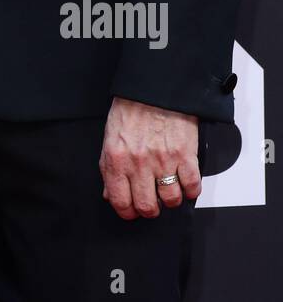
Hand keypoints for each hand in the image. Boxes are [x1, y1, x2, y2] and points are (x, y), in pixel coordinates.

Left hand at [99, 96, 199, 219]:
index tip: (132, 211)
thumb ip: (109, 168)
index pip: (120, 201)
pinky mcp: (185, 155)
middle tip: (152, 202)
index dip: (127, 212)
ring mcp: (163, 160)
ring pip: (171, 200)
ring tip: (169, 189)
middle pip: (146, 206)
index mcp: (117, 159)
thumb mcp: (111, 138)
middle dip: (149, 209)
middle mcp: (139, 163)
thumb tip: (110, 193)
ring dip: (171, 200)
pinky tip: (185, 182)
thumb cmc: (131, 109)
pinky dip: (191, 190)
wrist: (154, 89)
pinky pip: (192, 186)